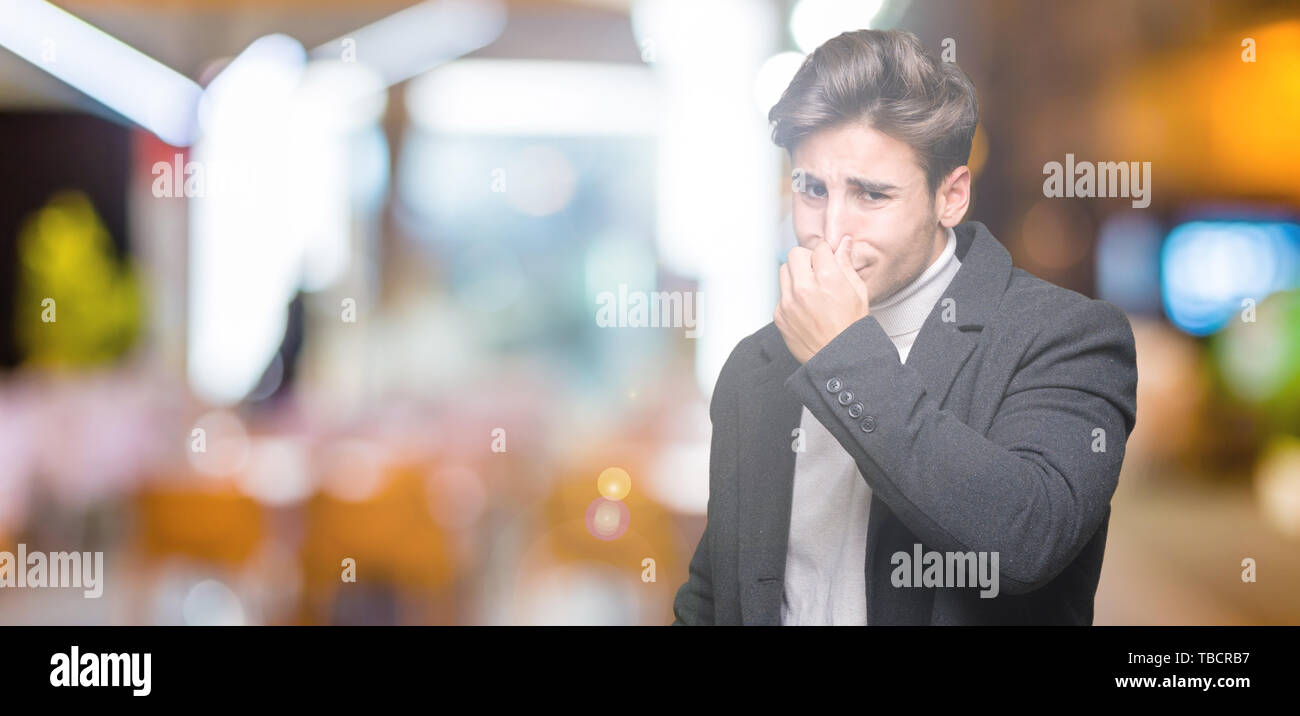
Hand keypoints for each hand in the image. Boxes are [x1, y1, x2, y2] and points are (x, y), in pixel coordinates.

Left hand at [774, 239, 871, 363]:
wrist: (838, 360)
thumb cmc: (851, 329)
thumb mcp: (858, 292)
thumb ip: (846, 264)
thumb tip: (843, 243)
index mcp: (827, 279)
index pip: (819, 248)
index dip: (826, 253)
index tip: (829, 261)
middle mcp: (804, 288)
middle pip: (795, 254)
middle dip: (807, 259)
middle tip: (817, 272)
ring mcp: (788, 302)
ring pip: (784, 271)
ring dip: (796, 275)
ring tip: (811, 290)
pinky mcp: (779, 315)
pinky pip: (781, 294)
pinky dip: (791, 296)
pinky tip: (805, 308)